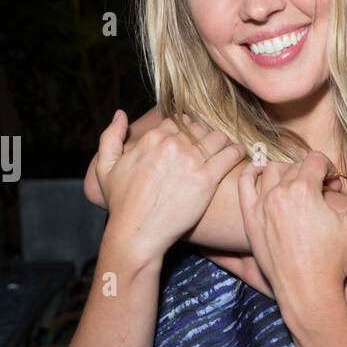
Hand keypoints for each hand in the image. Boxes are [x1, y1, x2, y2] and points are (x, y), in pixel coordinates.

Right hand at [101, 115, 245, 265]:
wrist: (137, 233)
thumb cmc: (121, 204)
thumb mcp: (106, 168)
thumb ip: (110, 137)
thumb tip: (120, 114)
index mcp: (152, 138)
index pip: (179, 121)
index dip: (188, 128)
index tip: (194, 137)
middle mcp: (172, 145)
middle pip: (199, 128)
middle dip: (206, 135)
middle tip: (212, 145)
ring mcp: (191, 161)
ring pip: (217, 137)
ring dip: (223, 141)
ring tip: (228, 148)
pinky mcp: (206, 179)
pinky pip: (229, 155)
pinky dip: (237, 152)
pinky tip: (239, 153)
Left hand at [237, 151, 346, 308]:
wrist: (308, 291)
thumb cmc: (336, 260)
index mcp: (305, 190)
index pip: (316, 159)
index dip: (330, 167)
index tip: (335, 184)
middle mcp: (280, 193)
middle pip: (296, 165)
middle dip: (312, 173)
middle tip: (322, 192)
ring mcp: (262, 206)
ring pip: (272, 171)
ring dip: (287, 172)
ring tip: (298, 186)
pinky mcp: (251, 219)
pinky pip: (245, 184)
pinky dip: (253, 173)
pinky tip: (262, 173)